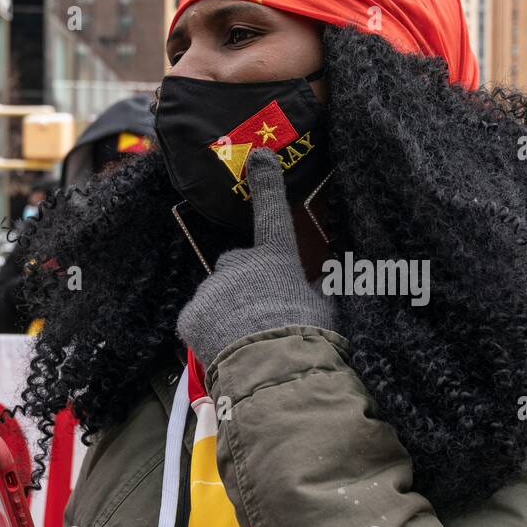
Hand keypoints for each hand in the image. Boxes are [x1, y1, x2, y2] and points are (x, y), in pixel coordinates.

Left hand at [176, 147, 337, 365]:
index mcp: (275, 259)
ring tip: (246, 340)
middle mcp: (239, 264)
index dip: (267, 183)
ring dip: (229, 311)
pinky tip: (226, 349)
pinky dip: (209, 332)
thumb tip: (336, 275)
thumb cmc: (309, 338)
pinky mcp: (191, 315)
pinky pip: (200, 320)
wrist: (273, 371)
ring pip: (217, 295)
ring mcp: (212, 289)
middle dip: (246, 285)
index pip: (272, 214)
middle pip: (237, 266)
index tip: (259, 155)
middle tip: (262, 315)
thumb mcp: (328, 310)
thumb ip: (325, 288)